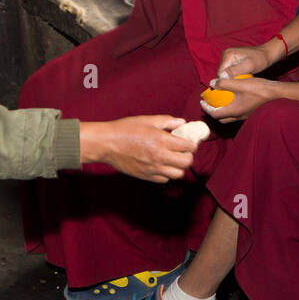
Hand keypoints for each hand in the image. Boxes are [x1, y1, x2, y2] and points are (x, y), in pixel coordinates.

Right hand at [81, 115, 197, 182]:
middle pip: (186, 163)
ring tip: (173, 159)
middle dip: (188, 156)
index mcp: (162, 140)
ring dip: (179, 167)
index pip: (189, 147)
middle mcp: (159, 156)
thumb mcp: (148, 120)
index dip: (192, 144)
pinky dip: (166, 173)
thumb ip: (168, 121)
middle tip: (183, 151)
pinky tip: (161, 164)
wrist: (106, 143)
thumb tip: (182, 123)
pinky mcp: (146, 176)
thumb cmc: (125, 129)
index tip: (189, 141)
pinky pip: (164, 179)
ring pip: (177, 174)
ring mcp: (153, 168)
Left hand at [200, 75, 271, 121]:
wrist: (277, 94)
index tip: (202, 101)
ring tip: (219, 101)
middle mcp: (239, 116)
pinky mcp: (250, 113)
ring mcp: (245, 116)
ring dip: (222, 111)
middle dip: (213, 112)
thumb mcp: (240, 83)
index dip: (206, 108)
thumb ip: (224, 83)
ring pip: (229, 117)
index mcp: (234, 111)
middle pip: (221, 118)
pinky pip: (236, 114)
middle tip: (209, 103)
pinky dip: (230, 109)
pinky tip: (233, 99)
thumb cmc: (259, 88)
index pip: (215, 113)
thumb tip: (212, 82)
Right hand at [216, 44, 271, 79]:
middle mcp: (225, 54)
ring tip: (242, 79)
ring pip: (225, 73)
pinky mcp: (231, 60)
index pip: (220, 72)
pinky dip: (234, 75)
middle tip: (240, 82)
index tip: (236, 84)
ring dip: (232, 78)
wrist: (266, 54)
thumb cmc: (260, 59)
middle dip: (229, 79)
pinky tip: (241, 77)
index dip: (226, 81)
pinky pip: (229, 71)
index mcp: (228, 54)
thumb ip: (235, 71)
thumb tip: (221, 77)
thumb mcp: (249, 66)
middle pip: (221, 72)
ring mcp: (228, 57)